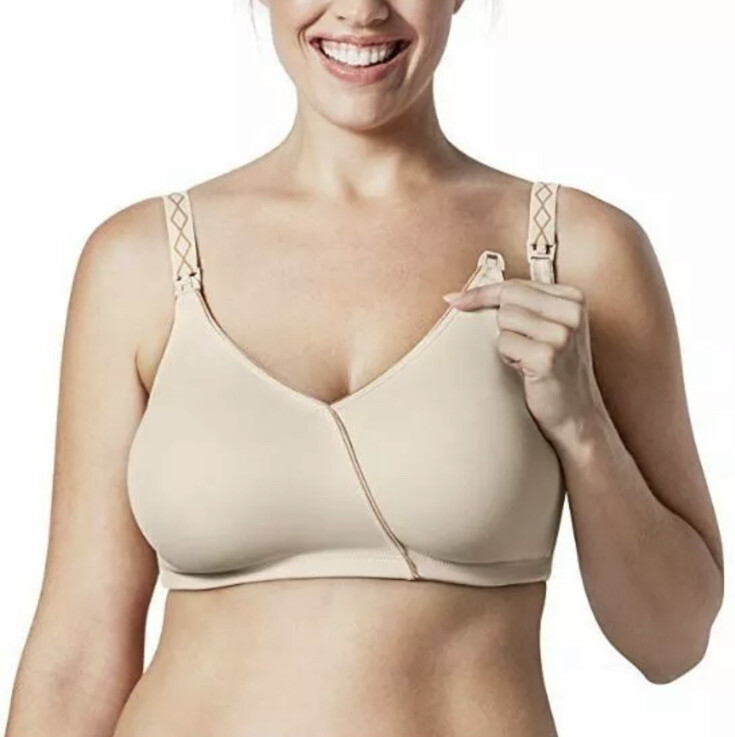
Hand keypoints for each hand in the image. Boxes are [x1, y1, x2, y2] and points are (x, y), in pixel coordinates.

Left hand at [443, 278, 604, 444]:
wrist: (576, 415)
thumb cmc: (553, 371)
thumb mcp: (546, 328)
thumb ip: (521, 306)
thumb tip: (457, 297)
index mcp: (573, 298)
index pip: (516, 284)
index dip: (483, 293)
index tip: (455, 300)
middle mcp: (572, 312)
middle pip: (508, 298)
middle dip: (503, 323)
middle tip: (521, 347)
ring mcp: (562, 333)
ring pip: (504, 320)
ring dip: (508, 343)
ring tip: (528, 359)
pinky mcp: (548, 355)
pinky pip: (504, 343)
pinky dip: (508, 359)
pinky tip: (528, 370)